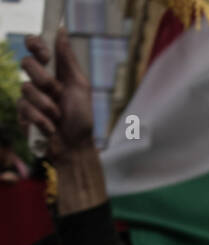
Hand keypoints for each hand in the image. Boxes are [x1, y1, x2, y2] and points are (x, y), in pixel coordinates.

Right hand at [19, 30, 94, 161]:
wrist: (75, 147)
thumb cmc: (81, 118)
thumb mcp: (80, 86)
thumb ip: (68, 60)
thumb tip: (61, 30)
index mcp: (53, 70)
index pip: (35, 47)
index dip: (36, 44)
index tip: (45, 54)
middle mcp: (39, 80)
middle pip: (26, 63)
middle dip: (43, 79)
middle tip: (56, 91)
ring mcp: (29, 97)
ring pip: (25, 87)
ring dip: (46, 104)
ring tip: (57, 116)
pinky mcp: (23, 113)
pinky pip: (24, 107)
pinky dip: (41, 119)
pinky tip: (50, 128)